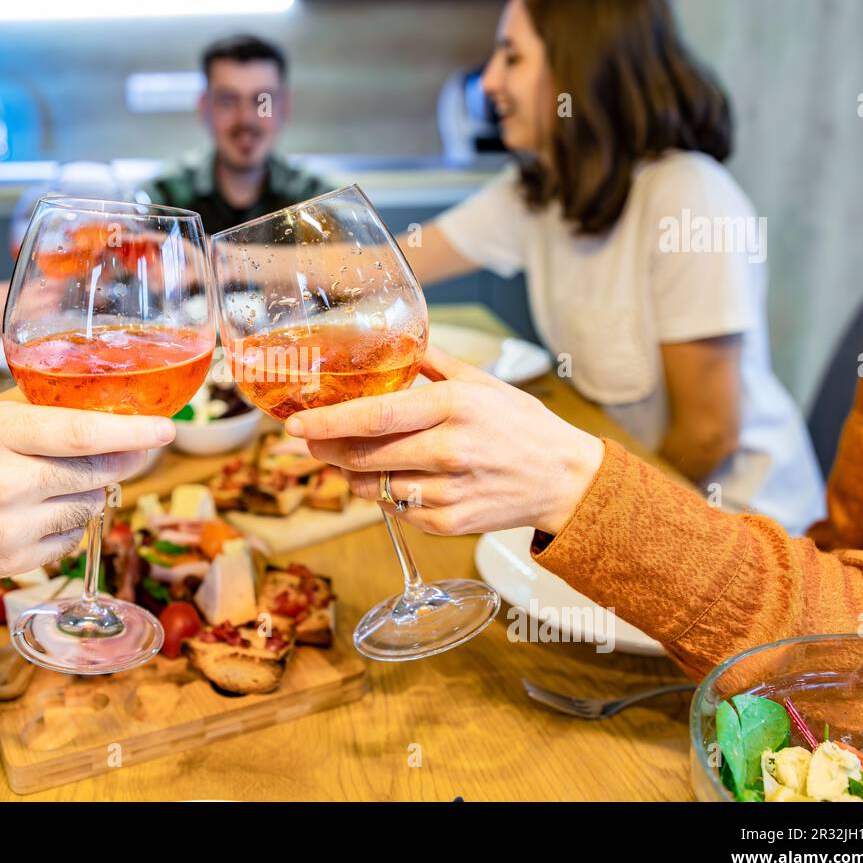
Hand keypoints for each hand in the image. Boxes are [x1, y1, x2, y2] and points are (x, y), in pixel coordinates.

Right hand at [0, 391, 173, 583]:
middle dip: (122, 460)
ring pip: (89, 508)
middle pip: (95, 474)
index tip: (166, 429)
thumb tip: (102, 402)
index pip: (81, 434)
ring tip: (61, 477)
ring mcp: (9, 530)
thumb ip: (37, 409)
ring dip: (90, 491)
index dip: (131, 433)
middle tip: (133, 447)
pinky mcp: (10, 563)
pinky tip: (42, 509)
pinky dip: (69, 523)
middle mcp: (6, 485)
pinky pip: (70, 540)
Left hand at [283, 346, 604, 535]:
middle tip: (311, 441)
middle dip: (328, 449)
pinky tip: (392, 481)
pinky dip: (385, 497)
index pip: (376, 416)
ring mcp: (450, 491)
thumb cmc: (521, 426)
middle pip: (365, 455)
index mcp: (454, 407)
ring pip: (374, 488)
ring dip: (352, 475)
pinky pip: (396, 511)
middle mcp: (450, 450)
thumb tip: (395, 340)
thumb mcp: (483, 382)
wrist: (565, 480)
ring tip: (350, 459)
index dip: (328, 421)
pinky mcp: (451, 523)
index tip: (296, 423)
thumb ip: (435, 362)